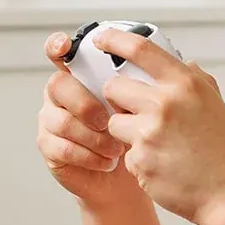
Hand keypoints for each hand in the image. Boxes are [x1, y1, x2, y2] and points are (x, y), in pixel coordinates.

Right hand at [37, 31, 139, 207]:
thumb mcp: (144, 106)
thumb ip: (145, 84)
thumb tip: (174, 65)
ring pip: (62, 121)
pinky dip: (90, 157)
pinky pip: (63, 148)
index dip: (58, 46)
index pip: (59, 52)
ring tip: (117, 149)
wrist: (129, 179)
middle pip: (58, 86)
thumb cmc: (136, 135)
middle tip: (108, 121)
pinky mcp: (50, 148)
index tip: (67, 45)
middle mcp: (61, 95)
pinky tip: (107, 161)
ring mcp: (51, 121)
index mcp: (80, 76)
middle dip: (85, 104)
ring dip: (93, 137)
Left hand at [90, 25, 224, 224]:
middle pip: (113, 87)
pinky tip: (161, 164)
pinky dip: (138, 158)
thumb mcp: (215, 104)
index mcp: (185, 84)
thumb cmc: (224, 151)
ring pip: (113, 121)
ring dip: (125, 131)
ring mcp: (149, 133)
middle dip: (118, 99)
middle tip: (134, 111)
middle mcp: (165, 104)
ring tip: (153, 142)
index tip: (101, 39)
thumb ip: (195, 80)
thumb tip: (182, 62)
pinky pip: (124, 152)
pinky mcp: (139, 161)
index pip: (139, 49)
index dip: (113, 40)